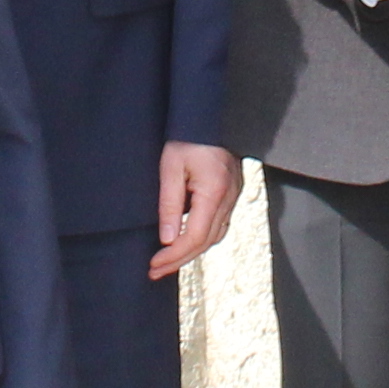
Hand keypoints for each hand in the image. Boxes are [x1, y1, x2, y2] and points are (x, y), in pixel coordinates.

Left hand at [147, 143, 243, 278]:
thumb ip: (170, 205)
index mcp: (215, 191)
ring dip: (191, 251)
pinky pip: (219, 224)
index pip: (196, 235)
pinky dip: (201, 237)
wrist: (207, 117)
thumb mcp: (170, 168)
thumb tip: (168, 239)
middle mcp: (230, 197)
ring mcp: (234, 196)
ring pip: (215, 236)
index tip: (154, 263)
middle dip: (180, 259)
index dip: (174, 255)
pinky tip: (184, 240)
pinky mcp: (232, 193)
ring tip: (166, 260)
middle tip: (155, 270)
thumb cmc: (187, 137)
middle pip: (207, 242)